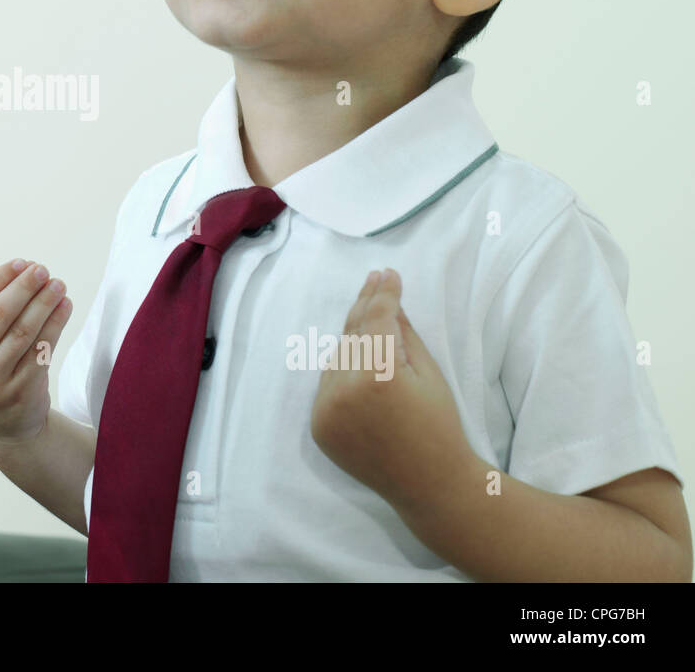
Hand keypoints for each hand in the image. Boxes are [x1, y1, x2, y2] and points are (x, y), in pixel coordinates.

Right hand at [0, 258, 72, 447]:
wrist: (0, 427)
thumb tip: (25, 270)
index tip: (21, 263)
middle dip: (23, 287)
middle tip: (42, 269)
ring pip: (23, 331)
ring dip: (44, 303)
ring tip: (58, 284)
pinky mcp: (20, 391)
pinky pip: (41, 350)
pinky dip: (55, 324)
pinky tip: (64, 307)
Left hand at [309, 268, 473, 514]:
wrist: (430, 484)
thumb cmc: (439, 425)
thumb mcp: (428, 372)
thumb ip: (403, 332)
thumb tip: (387, 298)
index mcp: (379, 376)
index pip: (376, 321)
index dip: (383, 294)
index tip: (387, 273)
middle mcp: (344, 392)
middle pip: (352, 336)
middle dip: (366, 310)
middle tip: (375, 280)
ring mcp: (326, 412)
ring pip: (337, 359)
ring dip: (354, 344)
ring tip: (375, 329)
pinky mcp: (318, 427)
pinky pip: (328, 386)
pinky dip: (342, 374)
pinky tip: (360, 367)